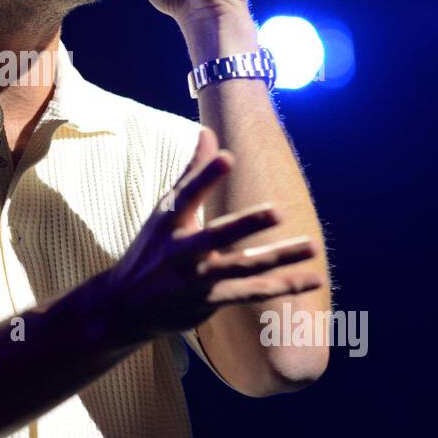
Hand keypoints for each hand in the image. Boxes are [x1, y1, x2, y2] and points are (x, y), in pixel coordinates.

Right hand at [93, 127, 322, 344]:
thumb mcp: (164, 211)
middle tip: (277, 211)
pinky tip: (313, 277)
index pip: (187, 195)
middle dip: (246, 225)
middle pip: (216, 236)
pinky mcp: (210, 302)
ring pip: (244, 268)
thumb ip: (192, 172)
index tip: (227, 156)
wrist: (124, 306)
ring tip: (312, 246)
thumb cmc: (151, 248)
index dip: (206, 176)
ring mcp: (196, 280)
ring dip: (279, 258)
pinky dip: (284, 286)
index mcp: (168, 222)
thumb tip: (207, 131)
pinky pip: (253, 293)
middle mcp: (181, 251)